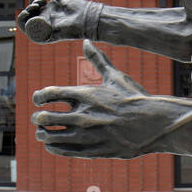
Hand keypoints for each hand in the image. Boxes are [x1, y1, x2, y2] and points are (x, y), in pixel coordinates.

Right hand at [17, 0, 92, 43]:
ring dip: (25, 14)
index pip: (34, 7)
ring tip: (35, 6)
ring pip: (26, 25)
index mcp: (49, 12)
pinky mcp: (47, 36)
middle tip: (40, 0)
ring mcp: (46, 29)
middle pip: (29, 16)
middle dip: (30, 5)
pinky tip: (27, 14)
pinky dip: (24, 24)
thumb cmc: (78, 6)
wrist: (87, 16)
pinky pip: (30, 33)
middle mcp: (46, 21)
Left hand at [32, 41, 183, 158]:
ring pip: (50, 137)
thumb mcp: (115, 77)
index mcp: (85, 95)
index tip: (38, 100)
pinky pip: (64, 151)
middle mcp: (82, 115)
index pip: (48, 94)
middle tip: (38, 118)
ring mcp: (87, 135)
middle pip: (44, 117)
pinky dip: (54, 148)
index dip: (38, 97)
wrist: (154, 124)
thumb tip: (86, 40)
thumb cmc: (135, 98)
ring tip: (43, 133)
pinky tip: (53, 145)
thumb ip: (97, 60)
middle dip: (37, 118)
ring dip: (43, 134)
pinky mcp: (93, 151)